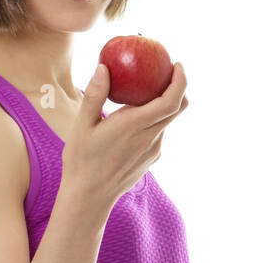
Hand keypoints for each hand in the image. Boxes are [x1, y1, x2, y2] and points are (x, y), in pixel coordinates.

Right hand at [60, 60, 188, 213]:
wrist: (89, 198)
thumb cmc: (81, 161)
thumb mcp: (81, 126)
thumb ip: (95, 96)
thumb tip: (104, 67)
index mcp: (133, 125)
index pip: (171, 100)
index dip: (180, 80)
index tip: (176, 64)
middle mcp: (149, 137)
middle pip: (179, 108)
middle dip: (178, 86)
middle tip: (167, 71)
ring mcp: (153, 150)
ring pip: (168, 121)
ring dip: (164, 104)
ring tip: (143, 94)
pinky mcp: (151, 159)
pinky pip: (158, 134)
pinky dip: (154, 120)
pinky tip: (135, 120)